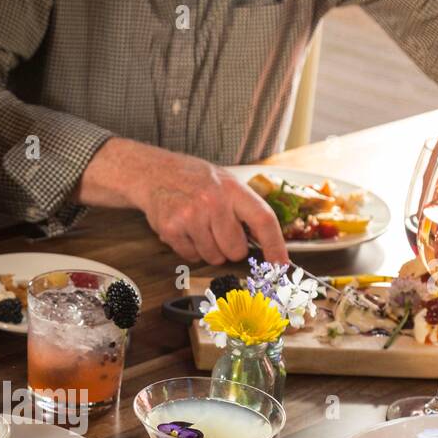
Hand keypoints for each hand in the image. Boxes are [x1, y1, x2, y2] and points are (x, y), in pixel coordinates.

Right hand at [128, 145, 288, 265]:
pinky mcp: (171, 229)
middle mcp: (213, 202)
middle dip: (231, 249)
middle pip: (236, 250)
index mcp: (233, 189)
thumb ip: (245, 210)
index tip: (281, 264)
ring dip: (209, 249)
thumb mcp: (226, 183)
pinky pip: (191, 256)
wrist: (156, 173)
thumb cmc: (195, 181)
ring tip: (199, 227)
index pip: (263, 221)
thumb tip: (266, 244)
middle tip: (220, 232)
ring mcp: (191, 216)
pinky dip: (190, 249)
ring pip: (213, 257)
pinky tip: (185, 230)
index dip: (275, 246)